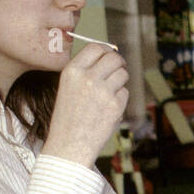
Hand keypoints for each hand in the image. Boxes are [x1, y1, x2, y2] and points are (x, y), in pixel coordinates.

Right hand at [42, 44, 128, 167]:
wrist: (69, 145)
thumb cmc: (68, 118)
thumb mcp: (68, 87)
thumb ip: (85, 71)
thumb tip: (109, 54)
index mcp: (72, 71)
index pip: (95, 47)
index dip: (106, 50)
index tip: (109, 55)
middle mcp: (88, 78)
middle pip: (114, 58)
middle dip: (118, 63)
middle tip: (118, 69)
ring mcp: (103, 91)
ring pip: (123, 74)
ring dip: (120, 81)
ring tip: (109, 94)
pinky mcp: (115, 105)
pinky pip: (125, 93)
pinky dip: (120, 99)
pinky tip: (108, 109)